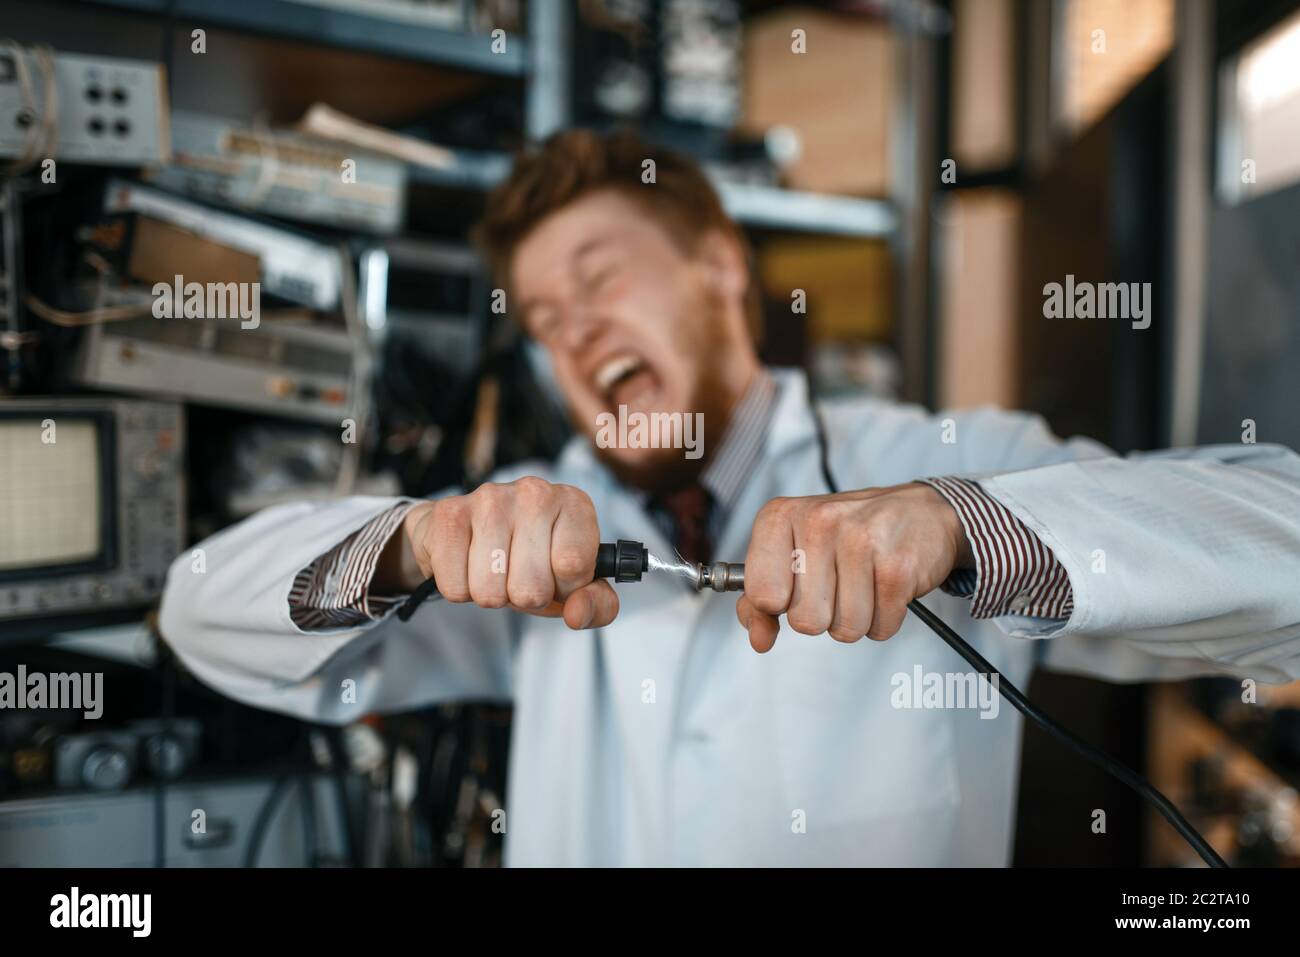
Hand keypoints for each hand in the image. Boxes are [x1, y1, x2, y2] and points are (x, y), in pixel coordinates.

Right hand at [376, 477, 617, 629]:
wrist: (470, 535)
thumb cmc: (531, 560)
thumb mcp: (574, 585)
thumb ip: (596, 605)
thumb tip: (576, 615)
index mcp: (574, 505)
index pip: (574, 566)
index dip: (564, 588)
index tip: (558, 576)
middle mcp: (536, 492)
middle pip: (531, 587)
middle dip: (525, 596)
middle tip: (520, 575)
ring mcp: (491, 498)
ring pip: (490, 591)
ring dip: (493, 595)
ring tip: (496, 570)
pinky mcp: (450, 513)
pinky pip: (456, 588)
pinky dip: (461, 590)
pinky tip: (468, 564)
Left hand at [736, 482, 972, 652]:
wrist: (921, 512)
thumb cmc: (848, 534)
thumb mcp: (794, 551)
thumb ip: (760, 596)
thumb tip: (758, 639)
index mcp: (781, 516)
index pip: (760, 594)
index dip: (778, 605)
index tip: (793, 589)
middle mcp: (819, 521)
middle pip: (805, 621)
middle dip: (823, 616)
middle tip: (838, 584)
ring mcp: (861, 541)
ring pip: (844, 630)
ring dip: (856, 620)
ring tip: (864, 585)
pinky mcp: (898, 566)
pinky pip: (880, 628)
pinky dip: (884, 620)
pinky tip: (886, 588)